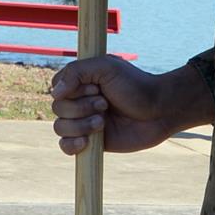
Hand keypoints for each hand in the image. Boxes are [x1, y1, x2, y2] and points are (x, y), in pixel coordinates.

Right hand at [51, 52, 214, 154]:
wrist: (159, 110)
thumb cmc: (136, 85)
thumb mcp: (106, 67)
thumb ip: (76, 72)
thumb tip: (54, 93)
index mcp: (81, 83)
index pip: (57, 89)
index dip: (72, 91)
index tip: (95, 87)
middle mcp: (80, 102)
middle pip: (58, 109)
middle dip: (81, 108)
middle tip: (106, 104)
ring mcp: (84, 122)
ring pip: (60, 128)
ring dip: (81, 125)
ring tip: (103, 122)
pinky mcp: (90, 142)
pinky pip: (65, 147)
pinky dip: (72, 145)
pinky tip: (87, 141)